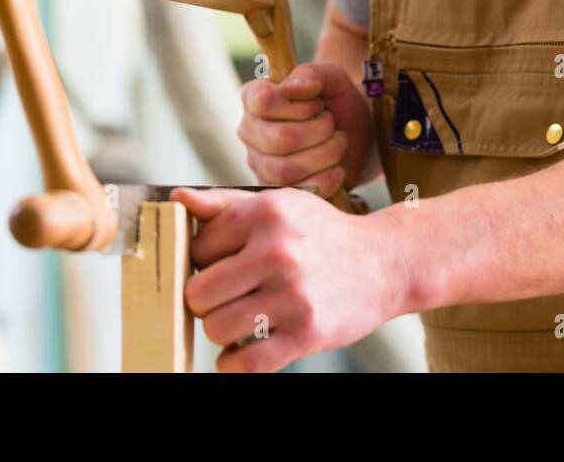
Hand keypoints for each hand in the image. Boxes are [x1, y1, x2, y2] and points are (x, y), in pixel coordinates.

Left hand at [170, 186, 405, 371]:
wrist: (387, 262)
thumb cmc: (324, 233)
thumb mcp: (280, 205)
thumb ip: (226, 204)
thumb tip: (176, 200)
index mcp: (266, 215)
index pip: (197, 248)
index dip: (204, 262)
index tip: (223, 266)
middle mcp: (278, 251)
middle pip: (198, 293)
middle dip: (207, 300)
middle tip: (228, 297)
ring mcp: (293, 294)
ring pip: (216, 329)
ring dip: (223, 331)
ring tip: (243, 319)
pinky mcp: (308, 332)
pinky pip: (245, 363)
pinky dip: (233, 364)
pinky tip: (243, 351)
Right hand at [238, 62, 371, 197]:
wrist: (358, 136)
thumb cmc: (338, 102)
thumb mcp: (333, 79)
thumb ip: (312, 74)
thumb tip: (292, 88)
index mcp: (255, 97)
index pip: (264, 102)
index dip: (300, 106)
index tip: (318, 103)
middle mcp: (250, 130)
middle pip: (280, 139)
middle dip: (320, 131)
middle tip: (332, 124)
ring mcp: (259, 163)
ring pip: (287, 169)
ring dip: (326, 155)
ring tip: (337, 143)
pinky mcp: (274, 189)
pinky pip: (297, 192)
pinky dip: (326, 180)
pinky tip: (337, 169)